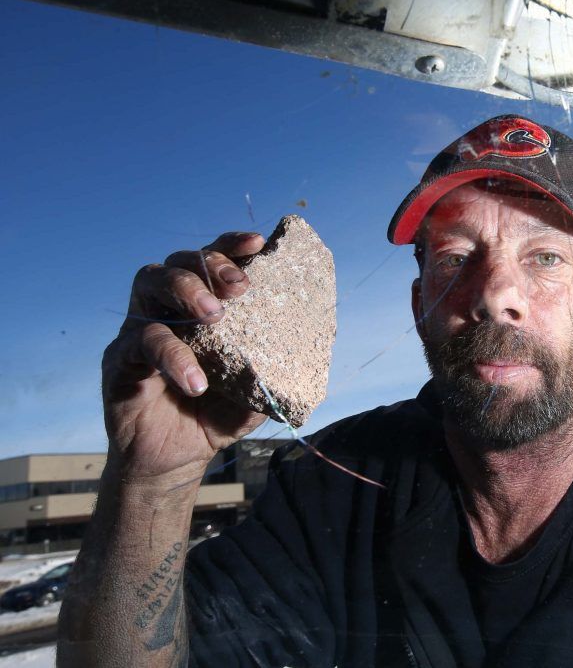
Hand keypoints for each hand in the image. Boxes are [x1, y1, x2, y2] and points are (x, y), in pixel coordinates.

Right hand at [102, 231, 269, 485]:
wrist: (178, 459)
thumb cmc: (218, 412)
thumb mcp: (257, 384)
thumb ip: (279, 359)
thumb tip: (322, 335)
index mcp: (202, 305)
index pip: (213, 260)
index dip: (232, 246)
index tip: (258, 243)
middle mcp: (168, 307)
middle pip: (180, 260)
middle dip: (212, 264)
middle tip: (239, 287)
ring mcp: (140, 328)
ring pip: (149, 281)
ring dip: (186, 290)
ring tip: (215, 317)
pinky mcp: (119, 359)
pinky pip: (140, 342)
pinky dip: (171, 355)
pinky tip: (196, 381)